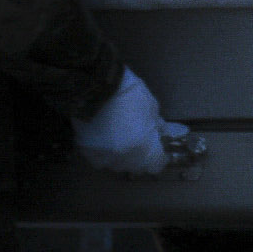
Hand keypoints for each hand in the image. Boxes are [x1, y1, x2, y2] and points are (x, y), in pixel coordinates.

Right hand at [78, 70, 195, 178]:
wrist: (95, 85)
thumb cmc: (128, 93)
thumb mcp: (151, 106)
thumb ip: (158, 125)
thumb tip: (165, 132)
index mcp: (144, 148)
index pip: (157, 164)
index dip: (160, 156)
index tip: (160, 148)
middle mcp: (125, 158)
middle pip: (138, 166)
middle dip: (142, 156)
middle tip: (141, 141)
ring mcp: (104, 157)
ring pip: (118, 164)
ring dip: (123, 156)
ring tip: (122, 139)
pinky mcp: (87, 152)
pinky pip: (100, 159)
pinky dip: (105, 153)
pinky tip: (105, 140)